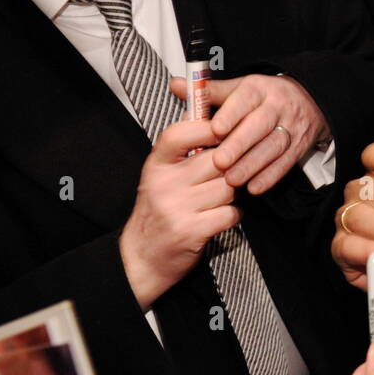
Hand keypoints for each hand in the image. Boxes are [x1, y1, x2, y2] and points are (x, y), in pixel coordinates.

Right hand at [120, 119, 238, 308]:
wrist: (141, 258)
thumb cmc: (157, 213)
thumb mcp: (160, 176)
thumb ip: (183, 151)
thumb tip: (211, 116)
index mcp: (156, 165)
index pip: (180, 134)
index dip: (207, 129)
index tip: (222, 134)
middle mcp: (164, 184)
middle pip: (217, 160)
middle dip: (230, 168)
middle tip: (227, 176)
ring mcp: (178, 208)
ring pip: (228, 186)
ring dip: (232, 194)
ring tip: (219, 199)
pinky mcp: (192, 230)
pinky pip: (231, 212)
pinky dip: (232, 215)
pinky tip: (220, 217)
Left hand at [170, 72, 329, 195]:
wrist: (307, 101)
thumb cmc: (263, 98)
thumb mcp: (238, 88)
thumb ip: (208, 91)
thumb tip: (176, 85)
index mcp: (259, 88)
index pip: (245, 98)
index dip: (231, 114)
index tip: (215, 130)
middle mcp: (277, 105)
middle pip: (260, 124)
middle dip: (239, 145)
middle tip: (218, 162)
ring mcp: (292, 125)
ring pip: (274, 146)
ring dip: (252, 165)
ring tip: (232, 180)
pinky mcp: (300, 145)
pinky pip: (287, 162)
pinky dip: (270, 176)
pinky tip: (254, 187)